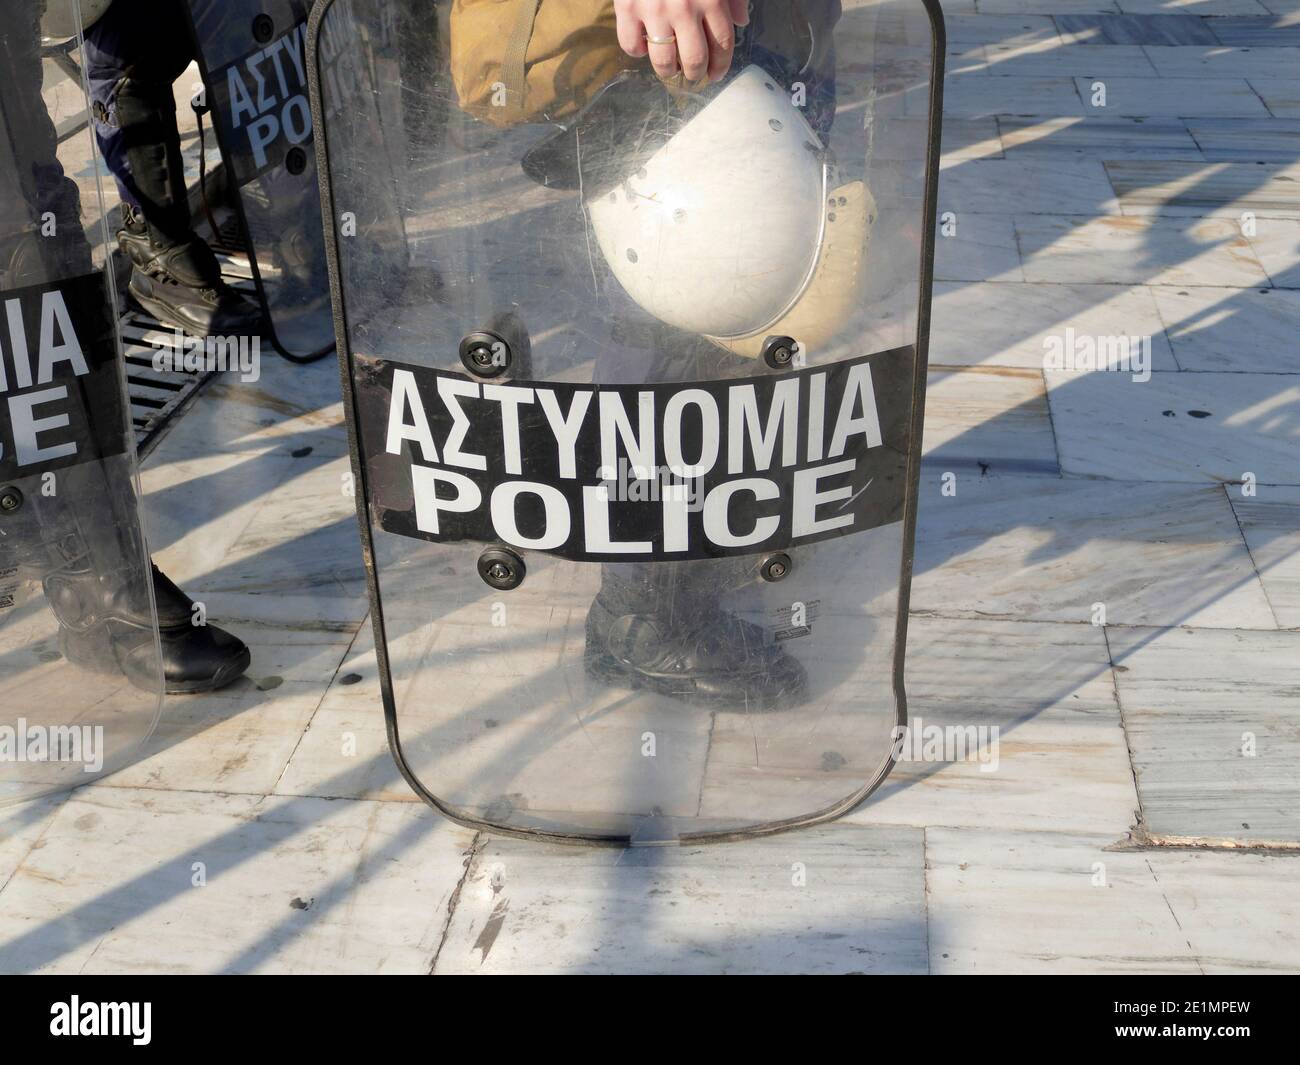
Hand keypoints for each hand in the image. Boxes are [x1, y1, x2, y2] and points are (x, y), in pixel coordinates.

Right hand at [614, 0, 750, 83]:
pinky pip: (631, 46)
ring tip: (669, 67)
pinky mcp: (627, 8)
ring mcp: (654, 10)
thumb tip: (742, 22)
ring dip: (668, 70)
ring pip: (664, 60)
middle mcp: (684, 9)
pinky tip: (643, 44)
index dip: (721, 65)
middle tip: (692, 74)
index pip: (722, 44)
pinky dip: (637, 51)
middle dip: (695, 73)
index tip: (716, 74)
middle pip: (694, 59)